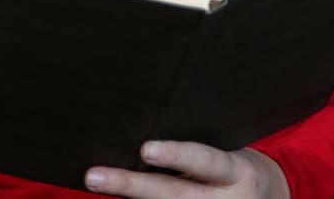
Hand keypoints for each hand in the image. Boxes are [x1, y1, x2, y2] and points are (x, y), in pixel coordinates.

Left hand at [85, 141, 290, 197]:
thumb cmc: (239, 168)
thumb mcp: (231, 154)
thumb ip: (198, 152)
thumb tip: (145, 139)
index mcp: (238, 172)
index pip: (204, 161)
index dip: (176, 155)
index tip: (145, 149)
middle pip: (174, 195)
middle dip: (131, 185)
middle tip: (94, 176)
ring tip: (99, 186)